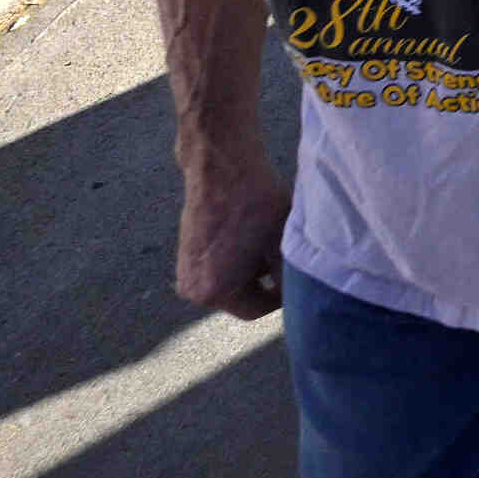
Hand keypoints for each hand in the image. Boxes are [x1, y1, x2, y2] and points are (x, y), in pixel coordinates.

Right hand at [171, 156, 286, 319]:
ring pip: (230, 281)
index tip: (294, 276)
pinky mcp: (184, 254)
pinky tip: (249, 234)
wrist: (223, 168)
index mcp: (215, 293)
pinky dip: (235, 257)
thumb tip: (293, 297)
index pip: (256, 309)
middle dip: (264, 280)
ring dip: (250, 268)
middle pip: (241, 297)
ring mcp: (184, 272)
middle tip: (281, 254)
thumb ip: (286, 281)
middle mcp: (193, 290)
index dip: (280, 295)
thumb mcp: (281, 247)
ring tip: (266, 241)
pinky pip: (217, 267)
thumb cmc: (256, 206)